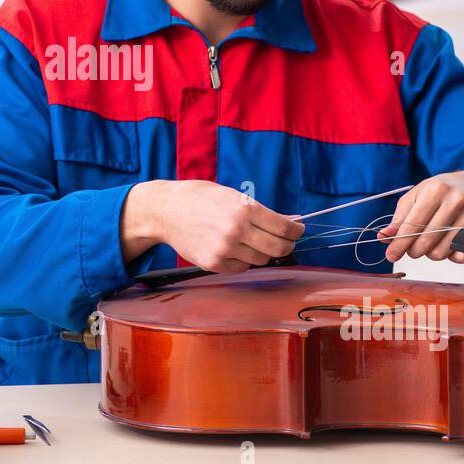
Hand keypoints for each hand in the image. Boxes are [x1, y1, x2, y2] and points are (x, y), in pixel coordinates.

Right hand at [121, 180, 304, 272]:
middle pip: (278, 248)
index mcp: (244, 209)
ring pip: (261, 260)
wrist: (165, 211)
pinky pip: (242, 267)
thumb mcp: (232, 195)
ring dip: (263, 252)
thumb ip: (260, 211)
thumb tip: (289, 222)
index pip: (283, 228)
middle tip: (285, 241)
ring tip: (253, 241)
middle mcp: (236, 230)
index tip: (297, 230)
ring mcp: (225, 249)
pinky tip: (235, 248)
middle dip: (286, 245)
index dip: (296, 231)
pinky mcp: (214, 264)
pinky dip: (244, 260)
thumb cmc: (199, 198)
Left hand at [377, 170, 463, 263]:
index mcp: (435, 190)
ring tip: (431, 242)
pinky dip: (451, 256)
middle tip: (413, 249)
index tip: (391, 255)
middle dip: (414, 251)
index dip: (399, 244)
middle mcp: (456, 201)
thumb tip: (384, 237)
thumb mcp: (415, 197)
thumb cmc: (441, 191)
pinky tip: (448, 244)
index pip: (412, 226)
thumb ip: (399, 218)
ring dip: (432, 253)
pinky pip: (462, 256)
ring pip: (443, 252)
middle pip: (427, 242)